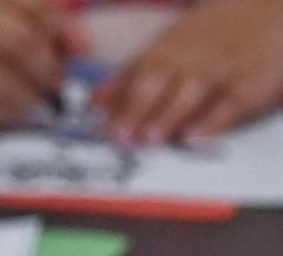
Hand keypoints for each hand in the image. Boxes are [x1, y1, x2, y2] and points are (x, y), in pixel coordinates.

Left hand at [99, 0, 282, 139]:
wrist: (271, 10)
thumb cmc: (211, 36)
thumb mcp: (171, 44)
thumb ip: (132, 75)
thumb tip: (94, 102)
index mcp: (170, 48)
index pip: (142, 73)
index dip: (124, 101)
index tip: (107, 128)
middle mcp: (193, 58)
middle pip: (163, 81)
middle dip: (141, 108)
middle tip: (124, 136)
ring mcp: (222, 71)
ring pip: (193, 93)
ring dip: (171, 115)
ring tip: (152, 138)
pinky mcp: (250, 85)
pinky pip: (230, 104)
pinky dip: (212, 122)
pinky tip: (194, 140)